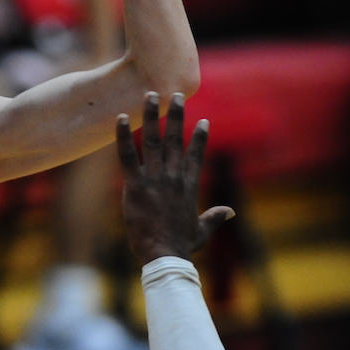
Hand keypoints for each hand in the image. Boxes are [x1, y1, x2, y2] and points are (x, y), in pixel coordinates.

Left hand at [115, 92, 232, 263]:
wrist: (165, 255)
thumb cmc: (182, 245)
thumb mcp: (202, 230)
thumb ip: (215, 217)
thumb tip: (231, 211)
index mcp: (189, 186)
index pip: (196, 155)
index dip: (199, 137)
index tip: (202, 120)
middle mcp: (174, 177)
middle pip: (175, 140)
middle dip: (176, 115)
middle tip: (176, 94)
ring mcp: (155, 179)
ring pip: (152, 140)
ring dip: (151, 116)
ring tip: (150, 95)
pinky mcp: (135, 185)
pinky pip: (127, 155)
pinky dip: (122, 136)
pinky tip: (119, 118)